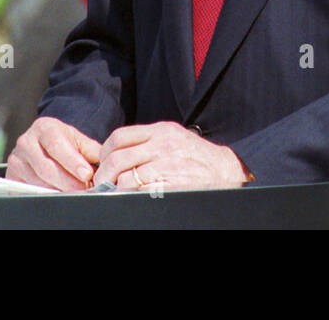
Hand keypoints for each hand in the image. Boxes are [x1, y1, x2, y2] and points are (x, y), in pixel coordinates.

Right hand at [6, 117, 101, 190]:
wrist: (43, 144)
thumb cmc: (64, 143)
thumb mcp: (79, 140)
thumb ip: (92, 150)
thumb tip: (106, 162)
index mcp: (44, 128)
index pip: (57, 145)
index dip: (72, 161)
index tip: (86, 174)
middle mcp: (26, 142)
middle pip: (47, 168)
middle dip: (69, 182)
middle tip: (85, 189)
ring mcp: (16, 160)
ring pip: (39, 182)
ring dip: (59, 190)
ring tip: (76, 192)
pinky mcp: (12, 177)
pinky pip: (29, 191)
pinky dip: (46, 195)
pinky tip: (59, 194)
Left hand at [92, 121, 251, 190]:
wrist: (225, 169)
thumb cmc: (197, 155)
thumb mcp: (174, 137)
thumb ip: (149, 140)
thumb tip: (118, 153)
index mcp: (161, 130)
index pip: (119, 137)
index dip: (104, 152)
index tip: (103, 163)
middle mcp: (163, 144)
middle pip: (118, 158)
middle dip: (104, 175)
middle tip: (102, 184)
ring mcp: (168, 165)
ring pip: (126, 178)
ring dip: (117, 189)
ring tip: (117, 192)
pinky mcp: (173, 184)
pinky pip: (141, 192)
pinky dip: (132, 197)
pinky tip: (133, 197)